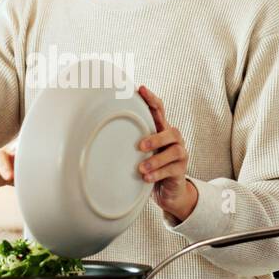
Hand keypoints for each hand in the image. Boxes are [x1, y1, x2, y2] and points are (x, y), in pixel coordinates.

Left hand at [136, 85, 197, 223]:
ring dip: (156, 159)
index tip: (141, 89)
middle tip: (140, 146)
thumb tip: (98, 129)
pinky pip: (172, 170)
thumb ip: (129, 138)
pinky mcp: (181, 170)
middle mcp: (174, 139)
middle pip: (171, 131)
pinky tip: (146, 179)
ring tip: (141, 169)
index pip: (160, 110)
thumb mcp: (140, 150)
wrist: (167, 189)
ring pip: (174, 151)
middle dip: (156, 138)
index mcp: (162, 130)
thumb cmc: (150, 164)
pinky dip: (158, 174)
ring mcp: (180, 154)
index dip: (151, 99)